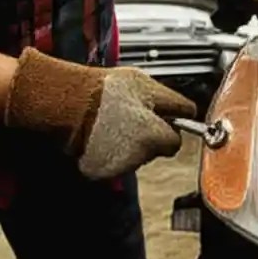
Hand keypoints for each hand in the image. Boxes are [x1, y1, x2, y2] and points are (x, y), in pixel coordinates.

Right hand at [76, 67, 196, 178]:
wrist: (68, 102)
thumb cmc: (106, 90)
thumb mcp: (148, 85)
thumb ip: (174, 102)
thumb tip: (189, 111)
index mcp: (154, 137)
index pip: (174, 142)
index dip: (166, 128)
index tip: (156, 119)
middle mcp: (139, 158)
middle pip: (154, 152)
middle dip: (147, 138)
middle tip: (129, 118)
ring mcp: (118, 168)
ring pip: (134, 159)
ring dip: (128, 146)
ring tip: (111, 124)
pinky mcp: (99, 173)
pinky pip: (112, 165)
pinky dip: (109, 154)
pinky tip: (99, 137)